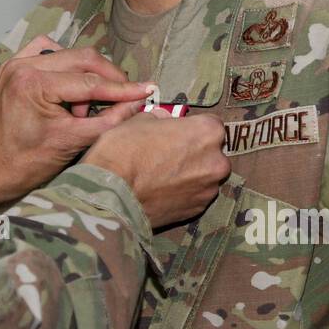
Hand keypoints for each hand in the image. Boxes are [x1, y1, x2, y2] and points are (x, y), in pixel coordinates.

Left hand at [0, 35, 152, 204]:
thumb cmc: (24, 164)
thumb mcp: (72, 142)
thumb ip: (109, 120)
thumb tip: (138, 103)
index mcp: (33, 83)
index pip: (90, 82)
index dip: (122, 88)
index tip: (148, 89)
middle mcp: (21, 66)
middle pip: (81, 59)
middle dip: (108, 78)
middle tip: (126, 96)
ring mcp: (13, 64)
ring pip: (66, 54)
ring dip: (84, 75)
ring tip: (82, 108)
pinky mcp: (11, 69)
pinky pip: (46, 54)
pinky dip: (63, 68)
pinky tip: (67, 89)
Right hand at [84, 109, 230, 227]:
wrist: (111, 195)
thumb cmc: (124, 152)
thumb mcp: (139, 121)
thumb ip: (160, 119)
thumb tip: (163, 120)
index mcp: (207, 132)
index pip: (211, 124)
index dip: (191, 128)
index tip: (177, 133)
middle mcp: (216, 161)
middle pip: (211, 152)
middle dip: (194, 152)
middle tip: (168, 154)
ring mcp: (208, 189)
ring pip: (204, 176)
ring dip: (190, 174)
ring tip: (162, 176)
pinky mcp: (197, 210)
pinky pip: (195, 195)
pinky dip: (183, 192)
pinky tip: (161, 191)